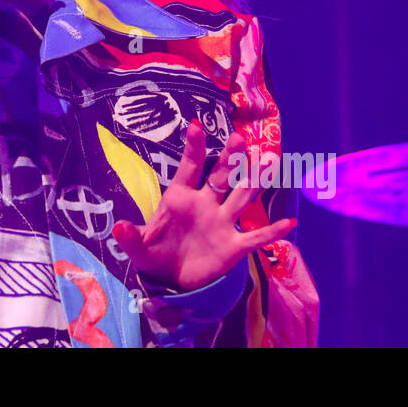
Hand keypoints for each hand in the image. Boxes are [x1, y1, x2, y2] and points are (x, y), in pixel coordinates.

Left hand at [112, 121, 295, 291]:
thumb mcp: (138, 247)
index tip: (196, 126)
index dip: (193, 148)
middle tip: (239, 138)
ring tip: (269, 161)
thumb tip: (117, 229)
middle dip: (230, 158)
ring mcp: (222, 223)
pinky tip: (290, 223)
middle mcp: (205, 204)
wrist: (171, 280)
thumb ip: (130, 237)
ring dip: (255, 181)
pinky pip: (256, 237)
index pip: (189, 168)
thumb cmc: (155, 254)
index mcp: (180, 198)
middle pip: (221, 176)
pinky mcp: (233, 245)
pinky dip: (272, 231)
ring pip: (242, 196)